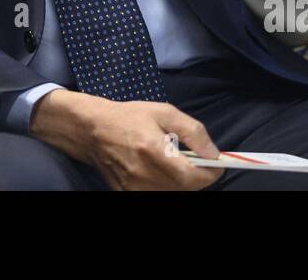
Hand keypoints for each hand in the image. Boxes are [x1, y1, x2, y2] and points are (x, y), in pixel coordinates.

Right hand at [30, 89, 221, 189]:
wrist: (93, 130)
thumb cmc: (130, 117)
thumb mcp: (164, 112)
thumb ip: (193, 132)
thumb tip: (213, 153)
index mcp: (155, 151)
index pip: (195, 178)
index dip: (211, 172)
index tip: (214, 163)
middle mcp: (145, 175)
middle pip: (187, 189)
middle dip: (197, 176)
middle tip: (192, 159)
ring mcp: (135, 189)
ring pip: (174, 194)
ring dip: (181, 182)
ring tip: (173, 163)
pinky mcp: (128, 195)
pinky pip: (158, 194)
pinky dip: (165, 186)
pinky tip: (158, 170)